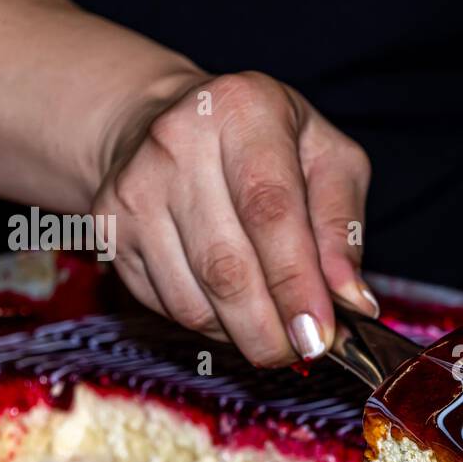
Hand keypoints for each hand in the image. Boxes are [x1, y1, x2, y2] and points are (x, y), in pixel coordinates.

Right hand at [93, 70, 375, 365]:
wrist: (168, 122)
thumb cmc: (268, 145)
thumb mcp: (327, 160)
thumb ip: (344, 228)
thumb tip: (354, 301)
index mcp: (243, 110)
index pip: (269, 211)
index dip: (296, 284)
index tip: (319, 337)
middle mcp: (177, 142)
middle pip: (226, 266)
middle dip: (271, 329)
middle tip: (304, 351)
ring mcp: (134, 187)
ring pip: (194, 299)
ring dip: (244, 333)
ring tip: (276, 327)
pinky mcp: (108, 228)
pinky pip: (168, 305)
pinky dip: (212, 325)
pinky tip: (234, 308)